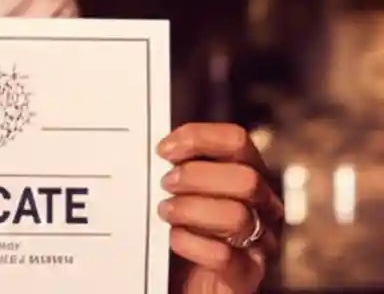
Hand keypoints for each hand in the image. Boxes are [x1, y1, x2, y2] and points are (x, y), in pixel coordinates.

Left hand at [157, 123, 282, 293]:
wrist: (183, 281)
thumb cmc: (181, 230)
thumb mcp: (181, 190)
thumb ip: (177, 168)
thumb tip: (157, 149)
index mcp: (246, 175)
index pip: (236, 141)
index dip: (199, 138)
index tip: (164, 150)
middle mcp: (261, 206)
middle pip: (246, 178)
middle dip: (196, 177)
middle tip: (166, 185)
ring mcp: (258, 242)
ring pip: (238, 216)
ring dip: (191, 210)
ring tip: (166, 213)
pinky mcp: (244, 275)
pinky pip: (224, 255)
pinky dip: (192, 244)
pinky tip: (174, 239)